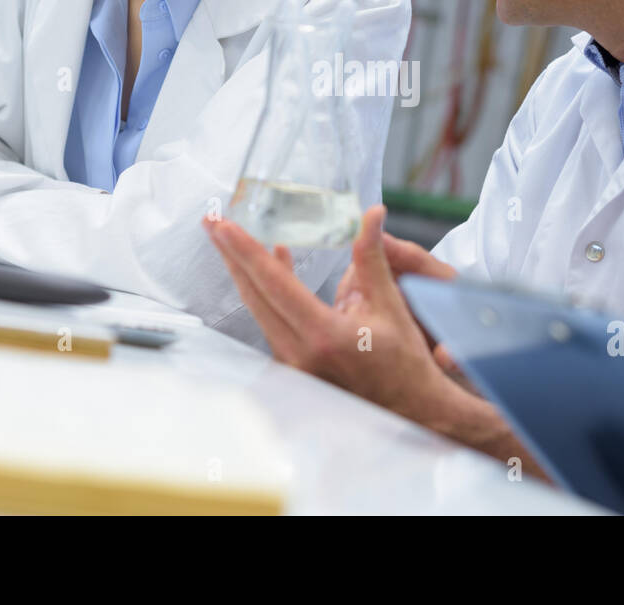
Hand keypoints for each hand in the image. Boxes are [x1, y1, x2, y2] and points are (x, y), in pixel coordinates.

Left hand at [203, 206, 460, 426]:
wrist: (411, 410)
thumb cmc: (405, 361)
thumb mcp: (390, 304)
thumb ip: (372, 256)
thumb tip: (372, 214)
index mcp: (323, 335)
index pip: (274, 284)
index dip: (246, 251)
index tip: (223, 225)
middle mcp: (299, 353)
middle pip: (254, 295)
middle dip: (231, 255)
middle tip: (212, 222)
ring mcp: (292, 365)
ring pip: (259, 310)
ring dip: (246, 272)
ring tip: (233, 238)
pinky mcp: (293, 369)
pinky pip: (270, 323)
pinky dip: (265, 292)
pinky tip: (272, 268)